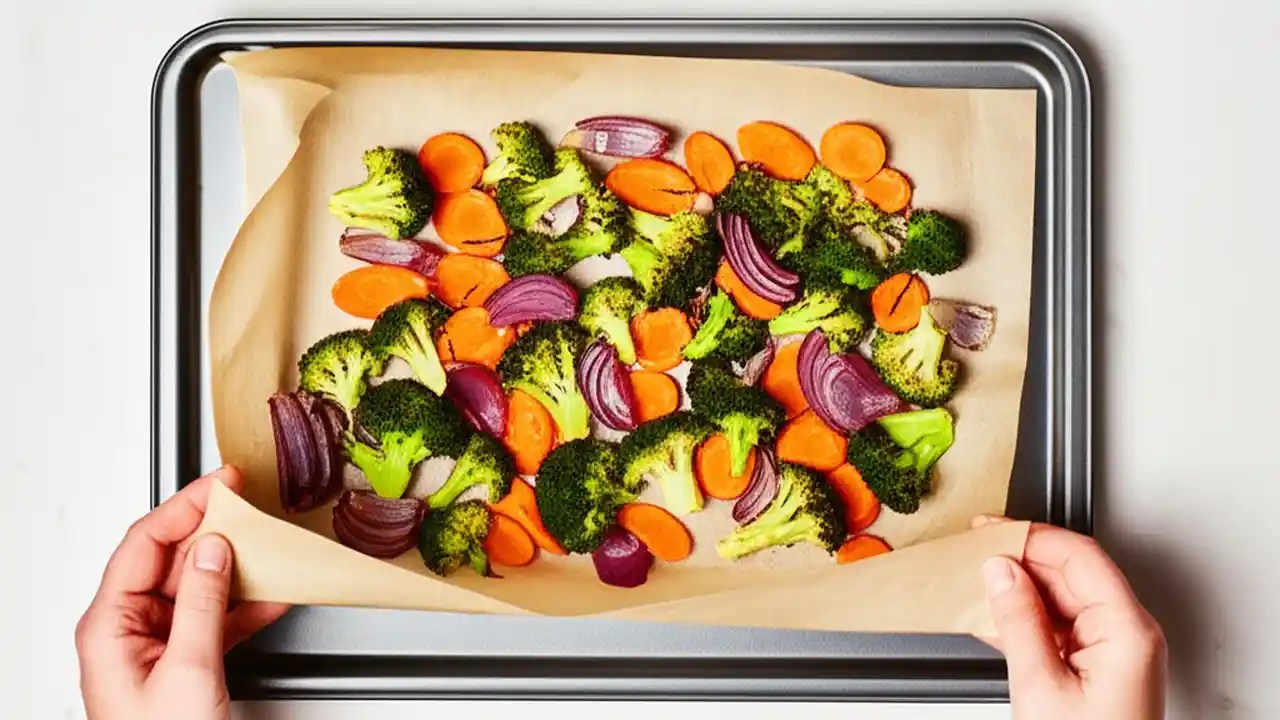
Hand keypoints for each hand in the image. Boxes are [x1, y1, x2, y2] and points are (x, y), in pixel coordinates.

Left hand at [76, 466, 290, 719]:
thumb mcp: (188, 671)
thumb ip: (202, 603)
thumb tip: (213, 549)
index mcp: (109, 625)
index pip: (144, 543)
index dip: (184, 506)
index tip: (221, 484)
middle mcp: (126, 629)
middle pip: (171, 559)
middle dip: (214, 533)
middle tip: (250, 509)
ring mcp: (154, 645)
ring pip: (197, 586)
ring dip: (235, 568)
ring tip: (268, 549)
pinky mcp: (181, 662)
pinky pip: (214, 618)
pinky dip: (244, 605)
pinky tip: (272, 595)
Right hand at [977, 517, 1166, 719]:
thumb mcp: (1040, 686)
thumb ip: (1019, 620)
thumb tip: (1000, 571)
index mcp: (1127, 630)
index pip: (1079, 557)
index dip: (1031, 536)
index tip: (990, 531)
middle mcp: (1129, 635)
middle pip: (1074, 573)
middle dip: (1023, 559)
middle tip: (975, 553)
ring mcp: (1117, 652)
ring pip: (1066, 597)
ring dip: (1022, 588)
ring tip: (978, 585)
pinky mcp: (1101, 669)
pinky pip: (1064, 626)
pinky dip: (1029, 617)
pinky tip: (997, 618)